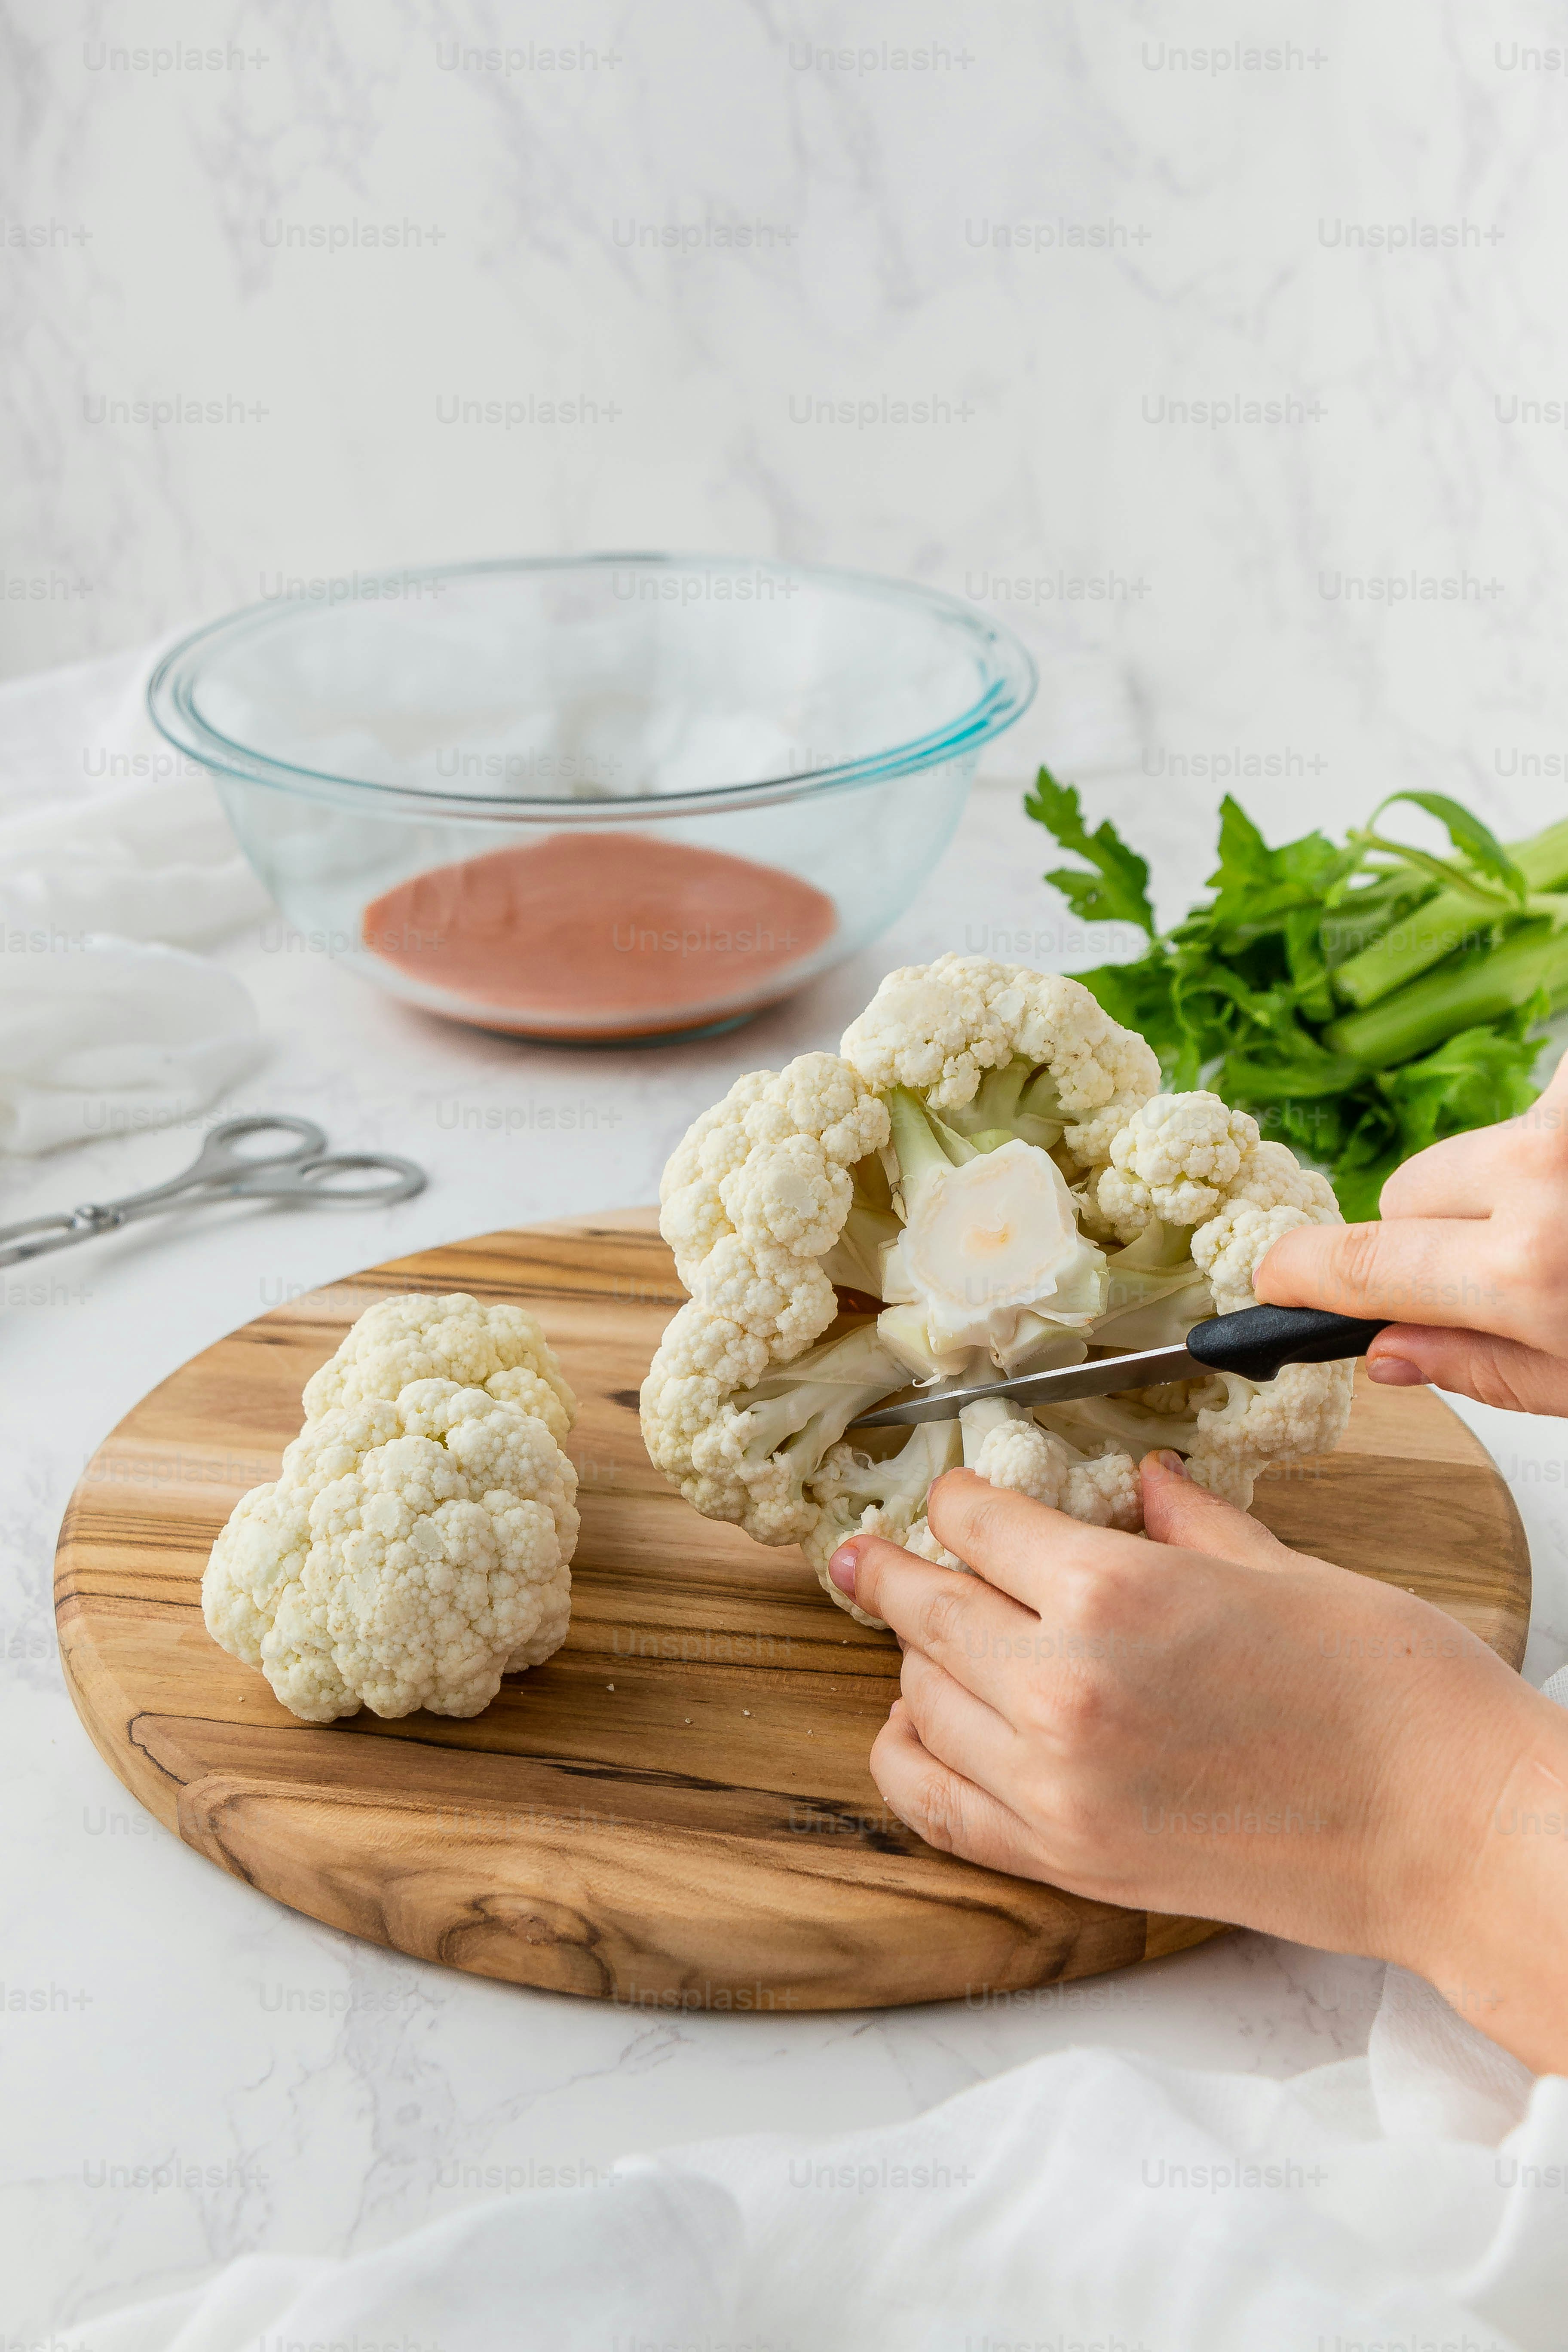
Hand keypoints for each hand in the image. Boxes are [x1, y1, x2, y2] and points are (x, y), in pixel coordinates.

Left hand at [829, 1455, 1567, 2068]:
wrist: (1451, 1833)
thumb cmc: (1392, 1695)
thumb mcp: (1282, 1569)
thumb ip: (1189, 1523)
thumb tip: (1142, 1482)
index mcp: (1113, 1589)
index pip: (979, 1523)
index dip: (959, 1500)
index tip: (953, 1497)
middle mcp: (1062, 1684)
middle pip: (928, 1612)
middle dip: (895, 1573)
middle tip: (869, 1557)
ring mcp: (1056, 1784)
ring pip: (921, 1701)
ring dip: (914, 1662)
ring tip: (925, 1639)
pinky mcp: (1070, 1861)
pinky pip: (937, 1806)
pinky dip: (909, 1762)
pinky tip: (913, 1731)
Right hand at [1256, 1045, 1567, 1413]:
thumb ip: (1483, 1369)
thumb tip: (1386, 1352)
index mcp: (1526, 1268)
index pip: (1362, 1263)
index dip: (1299, 1274)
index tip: (1274, 1281)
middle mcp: (1537, 1173)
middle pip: (1406, 1195)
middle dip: (1432, 1238)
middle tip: (1503, 1279)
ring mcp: (1564, 1115)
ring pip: (1466, 1150)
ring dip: (1493, 1187)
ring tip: (1560, 1226)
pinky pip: (1532, 1109)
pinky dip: (1544, 1147)